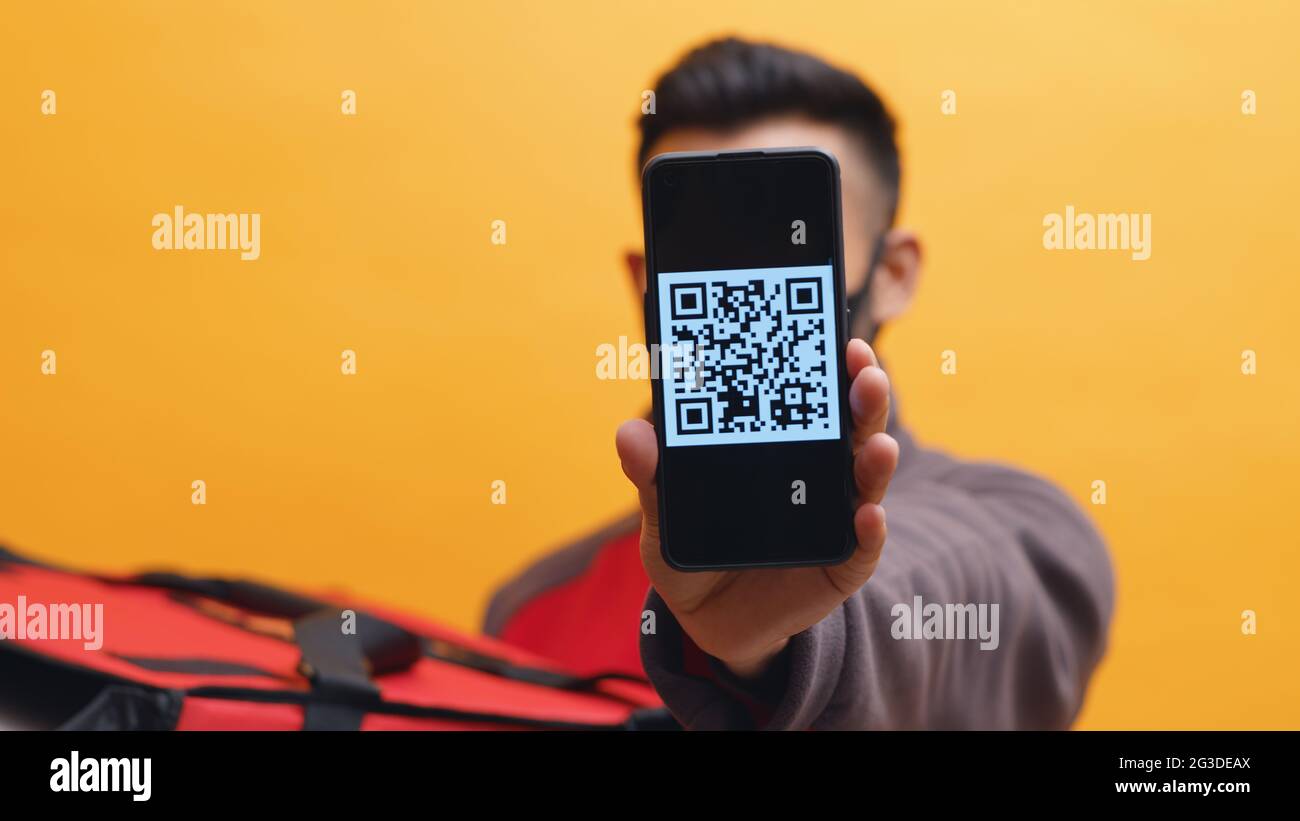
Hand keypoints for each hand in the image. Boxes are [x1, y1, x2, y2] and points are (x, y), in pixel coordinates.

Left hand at [616, 338, 897, 679]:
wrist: (708, 619)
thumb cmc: (692, 550)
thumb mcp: (662, 513)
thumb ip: (651, 476)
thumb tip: (631, 433)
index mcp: (779, 443)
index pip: (806, 392)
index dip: (823, 361)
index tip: (830, 331)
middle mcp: (817, 470)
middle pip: (849, 423)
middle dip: (862, 393)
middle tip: (862, 371)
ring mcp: (834, 516)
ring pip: (866, 477)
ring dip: (876, 455)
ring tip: (876, 443)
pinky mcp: (841, 565)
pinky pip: (862, 548)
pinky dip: (869, 533)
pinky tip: (867, 517)